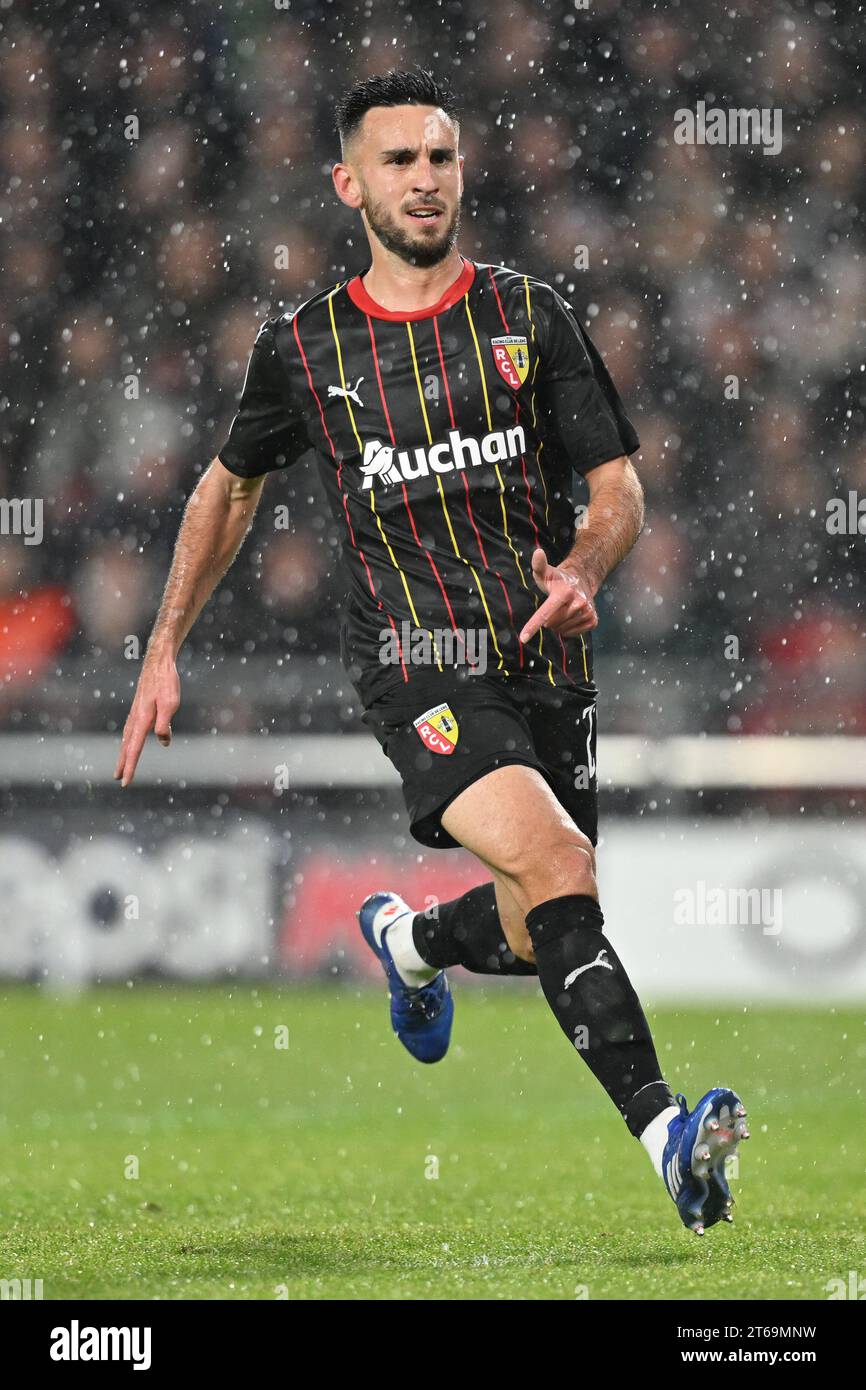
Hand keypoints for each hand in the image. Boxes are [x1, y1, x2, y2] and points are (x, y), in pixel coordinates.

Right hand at [114, 651, 180, 786]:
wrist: (159, 661)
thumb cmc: (166, 682)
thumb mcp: (171, 704)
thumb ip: (164, 724)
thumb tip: (163, 742)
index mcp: (142, 719)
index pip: (134, 748)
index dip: (131, 766)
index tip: (125, 781)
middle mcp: (136, 717)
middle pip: (127, 744)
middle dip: (123, 762)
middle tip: (117, 778)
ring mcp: (136, 712)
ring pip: (127, 736)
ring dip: (124, 752)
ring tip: (121, 765)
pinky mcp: (139, 707)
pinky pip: (131, 728)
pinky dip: (128, 740)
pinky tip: (130, 742)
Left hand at [518, 547, 597, 642]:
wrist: (583, 581)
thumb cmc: (559, 579)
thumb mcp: (546, 572)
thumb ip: (539, 565)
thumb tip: (538, 552)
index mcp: (565, 592)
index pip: (545, 613)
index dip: (533, 625)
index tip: (523, 638)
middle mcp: (579, 603)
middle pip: (552, 624)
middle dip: (548, 619)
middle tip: (553, 607)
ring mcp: (587, 612)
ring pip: (561, 630)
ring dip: (558, 624)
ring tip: (562, 610)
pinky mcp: (593, 620)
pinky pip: (572, 634)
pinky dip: (567, 629)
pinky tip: (570, 616)